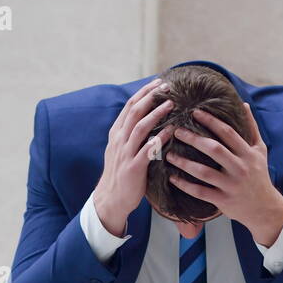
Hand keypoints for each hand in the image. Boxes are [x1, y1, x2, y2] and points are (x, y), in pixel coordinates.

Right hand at [93, 80, 174, 235]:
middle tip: (166, 86)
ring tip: (171, 104)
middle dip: (150, 96)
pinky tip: (170, 131)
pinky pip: (147, 150)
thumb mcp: (120, 149)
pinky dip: (159, 138)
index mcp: (116, 133)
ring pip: (140, 127)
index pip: (129, 106)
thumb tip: (144, 117)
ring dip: (156, 113)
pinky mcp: (133, 168)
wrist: (111, 199)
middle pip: (134, 111)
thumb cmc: (121, 174)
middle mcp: (119, 140)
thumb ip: (129, 134)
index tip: (158, 83)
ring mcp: (125, 153)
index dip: (144, 92)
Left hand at [165, 103, 282, 246]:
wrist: (264, 208)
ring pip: (204, 172)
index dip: (210, 121)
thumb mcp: (260, 150)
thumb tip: (244, 104)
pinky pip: (200, 192)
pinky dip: (185, 185)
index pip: (228, 133)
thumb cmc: (259, 175)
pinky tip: (173, 178)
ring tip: (169, 155)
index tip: (194, 112)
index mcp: (248, 153)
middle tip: (176, 131)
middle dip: (193, 139)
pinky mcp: (223, 200)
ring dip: (184, 163)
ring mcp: (231, 185)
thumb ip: (252, 128)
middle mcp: (240, 168)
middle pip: (214, 149)